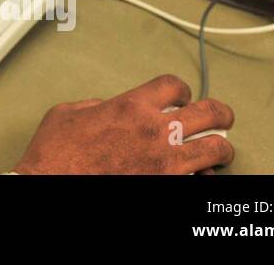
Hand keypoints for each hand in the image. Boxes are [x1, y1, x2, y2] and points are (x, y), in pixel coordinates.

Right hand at [12, 74, 234, 173]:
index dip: (182, 91)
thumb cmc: (55, 158)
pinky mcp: (167, 186)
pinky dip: (204, 178)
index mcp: (129, 107)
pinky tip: (199, 177)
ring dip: (220, 149)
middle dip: (219, 114)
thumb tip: (106, 109)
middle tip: (221, 119)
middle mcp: (153, 131)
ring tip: (218, 152)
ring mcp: (165, 162)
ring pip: (216, 148)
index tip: (183, 98)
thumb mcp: (66, 114)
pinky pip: (202, 181)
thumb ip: (94, 106)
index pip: (173, 86)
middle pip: (209, 112)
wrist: (52, 186)